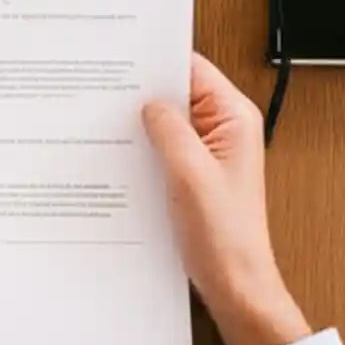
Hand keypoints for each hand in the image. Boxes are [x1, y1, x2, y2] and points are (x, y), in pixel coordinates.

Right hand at [142, 53, 310, 344]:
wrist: (236, 286)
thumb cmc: (226, 238)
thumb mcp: (190, 173)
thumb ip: (168, 128)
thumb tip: (148, 103)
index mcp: (235, 118)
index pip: (192, 67)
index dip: (157, 61)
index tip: (123, 58)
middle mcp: (225, 129)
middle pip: (177, 93)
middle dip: (144, 95)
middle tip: (107, 95)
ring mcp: (209, 152)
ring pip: (168, 122)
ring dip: (143, 126)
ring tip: (114, 128)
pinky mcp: (195, 173)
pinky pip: (165, 148)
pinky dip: (146, 150)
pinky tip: (126, 157)